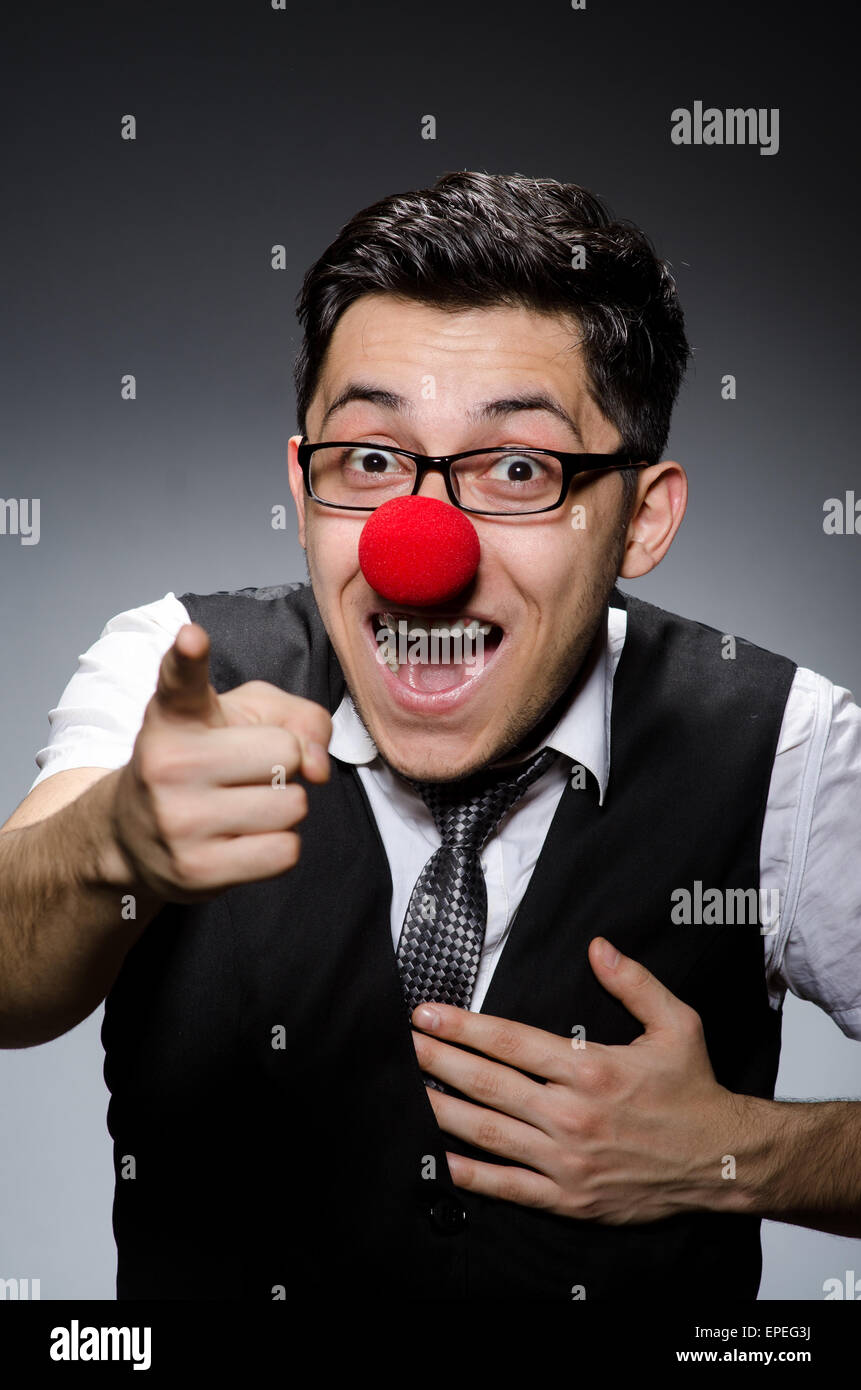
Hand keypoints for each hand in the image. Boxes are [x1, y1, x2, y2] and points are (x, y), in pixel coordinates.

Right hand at [108, 622, 331, 901]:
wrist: (135, 835)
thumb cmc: (206, 762)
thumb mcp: (248, 719)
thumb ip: (300, 718)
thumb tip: (317, 766)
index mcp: (175, 716)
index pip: (181, 680)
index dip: (188, 656)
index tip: (192, 638)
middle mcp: (168, 764)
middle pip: (286, 753)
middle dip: (286, 764)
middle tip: (247, 773)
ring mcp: (177, 821)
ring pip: (292, 806)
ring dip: (284, 808)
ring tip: (243, 806)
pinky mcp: (195, 870)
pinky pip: (285, 852)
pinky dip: (279, 846)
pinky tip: (243, 839)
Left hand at [411, 936, 748, 1223]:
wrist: (722, 1162)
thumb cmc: (696, 1091)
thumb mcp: (676, 1023)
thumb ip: (633, 982)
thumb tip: (597, 946)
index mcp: (592, 1069)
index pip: (509, 1042)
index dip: (462, 1025)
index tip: (427, 1012)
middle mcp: (572, 1115)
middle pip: (487, 1084)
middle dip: (438, 1060)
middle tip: (404, 1043)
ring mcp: (566, 1160)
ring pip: (487, 1132)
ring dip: (441, 1110)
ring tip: (408, 1090)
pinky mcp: (568, 1197)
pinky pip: (507, 1186)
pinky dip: (468, 1175)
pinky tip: (439, 1159)